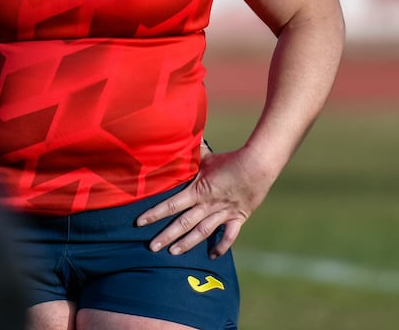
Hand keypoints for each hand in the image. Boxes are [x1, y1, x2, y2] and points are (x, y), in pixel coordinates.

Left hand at [135, 148, 273, 258]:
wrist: (258, 165)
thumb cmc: (231, 159)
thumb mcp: (208, 156)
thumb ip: (192, 155)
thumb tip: (178, 143)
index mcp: (198, 190)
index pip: (171, 204)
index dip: (154, 213)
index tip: (140, 222)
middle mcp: (208, 205)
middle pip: (183, 223)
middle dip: (166, 236)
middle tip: (151, 247)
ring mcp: (223, 213)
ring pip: (202, 232)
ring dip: (187, 244)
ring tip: (173, 253)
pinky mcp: (238, 217)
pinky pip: (229, 235)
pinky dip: (221, 246)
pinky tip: (213, 256)